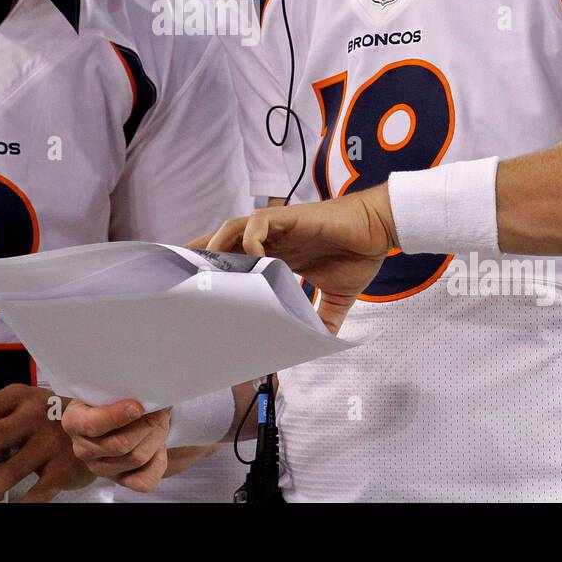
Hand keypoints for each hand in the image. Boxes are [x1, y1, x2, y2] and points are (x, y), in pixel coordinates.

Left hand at [0, 384, 95, 502]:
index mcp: (19, 397)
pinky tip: (5, 510)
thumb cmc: (46, 422)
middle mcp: (36, 414)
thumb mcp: (21, 413)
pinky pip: (36, 492)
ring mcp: (52, 441)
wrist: (97, 426)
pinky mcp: (65, 466)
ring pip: (11, 469)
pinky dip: (18, 505)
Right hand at [61, 399, 170, 492]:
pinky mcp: (119, 481)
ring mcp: (100, 469)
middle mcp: (83, 449)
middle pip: (120, 444)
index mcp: (74, 422)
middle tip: (162, 407)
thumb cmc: (111, 399)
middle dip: (147, 424)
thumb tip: (146, 392)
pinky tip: (159, 446)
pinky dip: (158, 463)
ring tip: (162, 420)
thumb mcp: (107, 389)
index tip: (138, 406)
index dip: (118, 416)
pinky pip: (143, 481)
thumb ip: (118, 391)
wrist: (118, 417)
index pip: (92, 425)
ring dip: (156, 437)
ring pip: (136, 458)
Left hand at [191, 186, 396, 333]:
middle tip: (180, 275)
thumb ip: (325, 317)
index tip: (197, 287)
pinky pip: (259, 223)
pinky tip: (251, 256)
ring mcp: (280, 226)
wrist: (381, 230)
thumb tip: (320, 344)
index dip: (217, 267)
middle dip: (201, 254)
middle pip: (226, 240)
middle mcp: (274, 238)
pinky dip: (250, 238)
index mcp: (280, 254)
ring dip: (218, 244)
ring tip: (208, 267)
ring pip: (235, 227)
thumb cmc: (359, 253)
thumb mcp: (339, 296)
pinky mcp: (291, 217)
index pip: (239, 258)